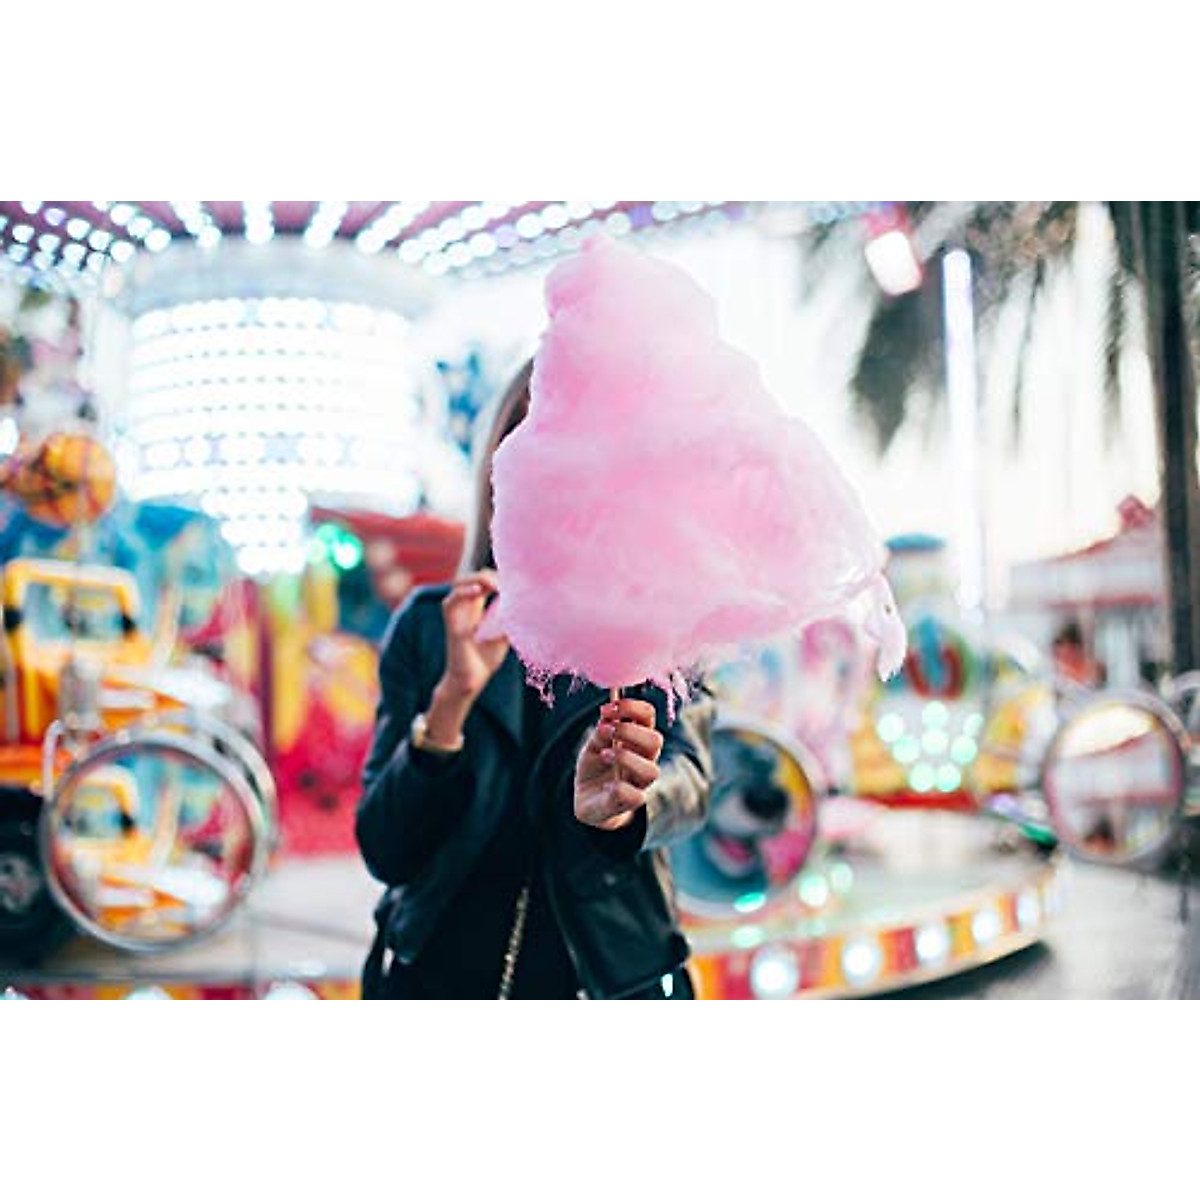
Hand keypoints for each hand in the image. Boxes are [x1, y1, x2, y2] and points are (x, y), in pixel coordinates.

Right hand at [423, 572, 507, 749]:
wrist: (472, 680)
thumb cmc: (486, 660)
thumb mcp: (504, 633)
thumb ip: (510, 617)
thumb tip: (528, 602)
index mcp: (479, 606)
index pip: (486, 580)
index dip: (499, 577)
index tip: (517, 582)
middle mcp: (466, 606)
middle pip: (475, 577)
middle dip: (491, 575)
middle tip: (508, 583)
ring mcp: (457, 612)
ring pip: (460, 582)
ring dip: (478, 579)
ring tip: (495, 585)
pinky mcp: (450, 622)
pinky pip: (451, 600)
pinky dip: (464, 592)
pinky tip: (478, 591)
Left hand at [574, 698, 663, 831]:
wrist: (586, 799)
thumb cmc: (595, 767)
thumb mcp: (592, 746)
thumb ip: (600, 733)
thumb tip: (606, 717)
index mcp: (638, 739)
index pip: (648, 716)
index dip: (632, 708)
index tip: (609, 708)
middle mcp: (645, 759)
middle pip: (655, 741)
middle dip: (630, 731)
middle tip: (607, 730)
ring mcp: (640, 782)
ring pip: (651, 770)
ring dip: (626, 758)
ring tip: (604, 755)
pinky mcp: (630, 802)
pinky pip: (635, 796)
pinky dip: (619, 788)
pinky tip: (606, 785)